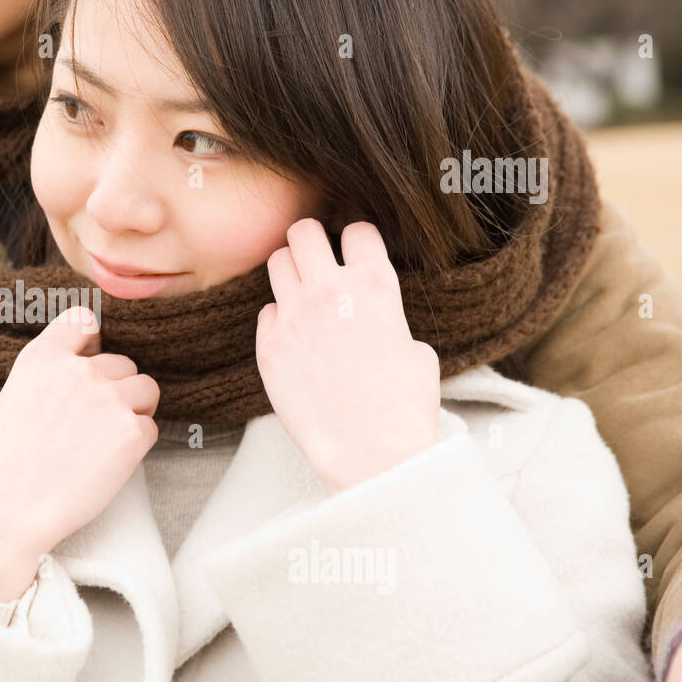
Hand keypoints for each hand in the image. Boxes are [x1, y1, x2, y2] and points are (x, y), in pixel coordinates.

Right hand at [0, 305, 159, 599]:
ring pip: (145, 389)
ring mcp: (109, 399)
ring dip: (134, 409)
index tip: (89, 357)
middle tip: (96, 420)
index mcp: (41, 359)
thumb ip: (32, 391)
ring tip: (110, 439)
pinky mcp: (132, 433)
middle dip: (113, 387)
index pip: (82, 320)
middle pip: (120, 362)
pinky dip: (138, 444)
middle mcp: (78, 371)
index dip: (90, 340)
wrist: (3, 516)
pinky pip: (150, 428)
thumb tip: (47, 398)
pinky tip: (112, 463)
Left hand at [256, 219, 440, 495]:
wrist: (370, 452)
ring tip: (303, 294)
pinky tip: (295, 338)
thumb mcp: (414, 347)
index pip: (357, 229)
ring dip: (290, 272)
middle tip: (318, 260)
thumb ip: (386, 316)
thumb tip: (372, 314)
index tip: (356, 255)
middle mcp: (329, 291)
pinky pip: (266, 312)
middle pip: (303, 231)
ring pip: (276, 262)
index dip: (357, 241)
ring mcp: (293, 317)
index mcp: (374, 285)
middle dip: (311, 241)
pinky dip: (279, 318)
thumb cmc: (403, 406)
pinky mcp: (269, 347)